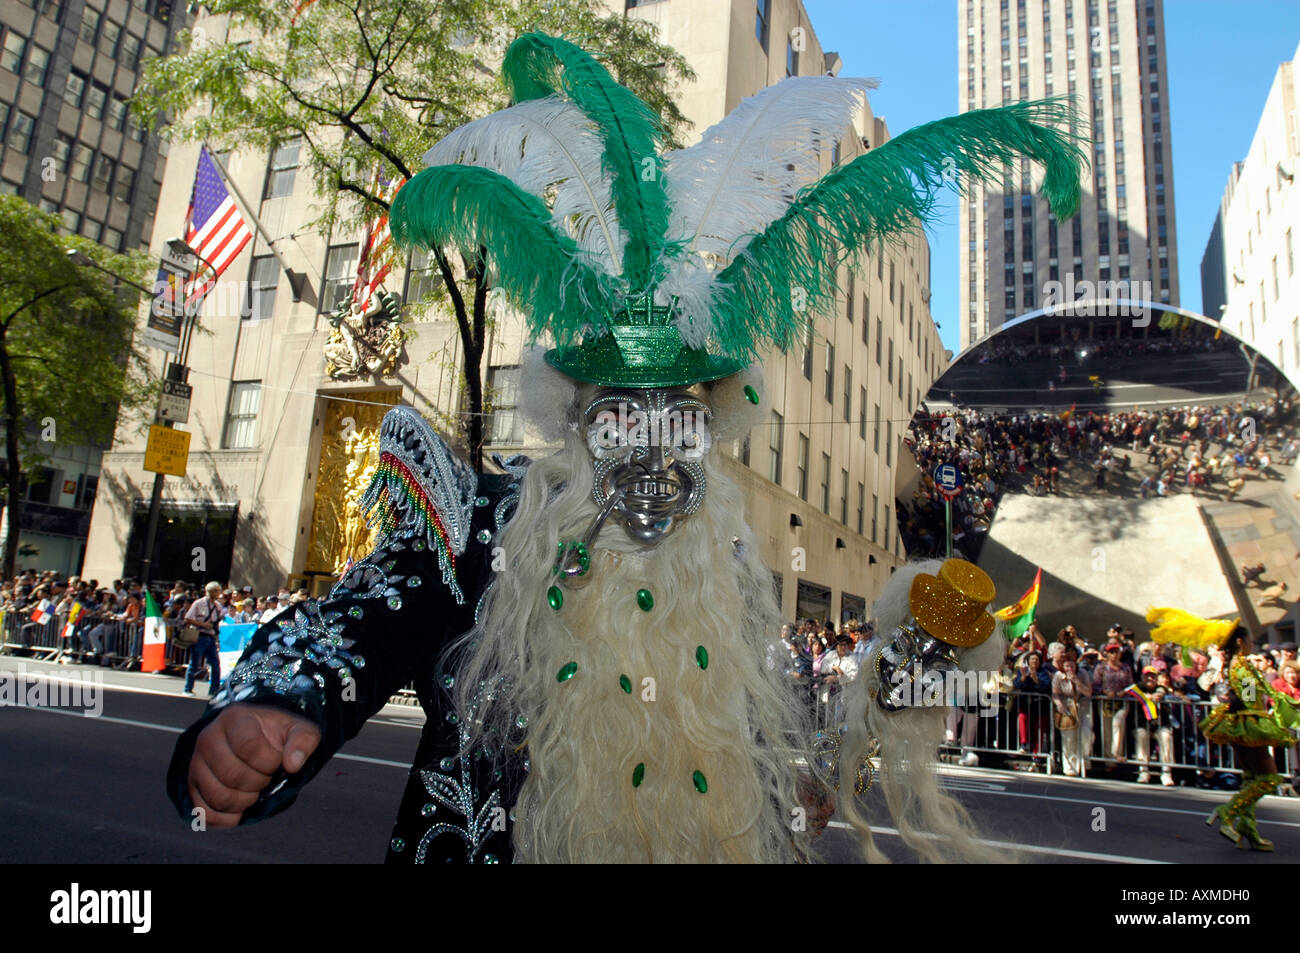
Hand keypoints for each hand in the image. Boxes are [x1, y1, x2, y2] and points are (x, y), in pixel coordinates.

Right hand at [188, 704, 321, 828]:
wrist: (256, 737)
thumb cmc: (276, 734)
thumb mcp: (298, 730)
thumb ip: (303, 741)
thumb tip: (294, 764)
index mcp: (234, 718)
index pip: (248, 746)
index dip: (269, 761)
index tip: (277, 761)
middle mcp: (208, 738)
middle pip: (232, 775)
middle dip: (259, 782)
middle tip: (267, 776)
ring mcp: (197, 763)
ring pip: (218, 796)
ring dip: (244, 801)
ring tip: (254, 789)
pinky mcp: (192, 786)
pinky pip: (203, 812)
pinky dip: (225, 818)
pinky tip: (240, 809)